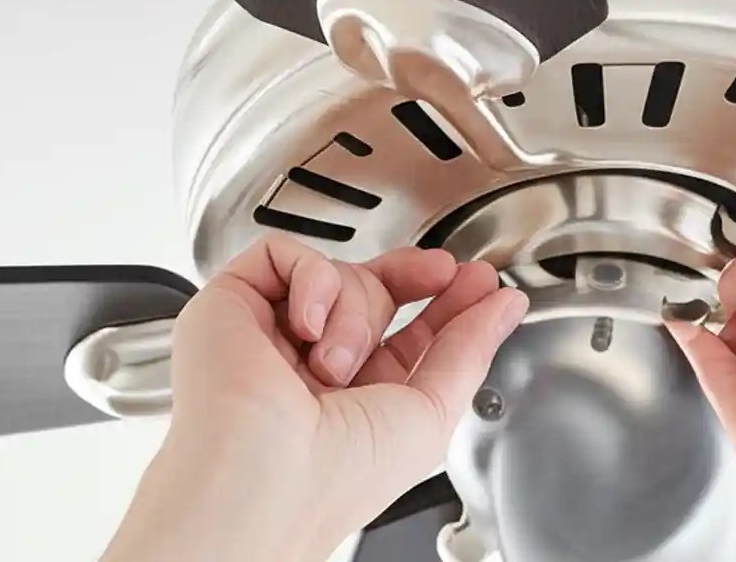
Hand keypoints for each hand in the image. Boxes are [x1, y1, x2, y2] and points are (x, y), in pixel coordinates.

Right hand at [103, 234, 527, 561]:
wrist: (259, 479)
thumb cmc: (335, 476)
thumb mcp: (431, 414)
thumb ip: (470, 351)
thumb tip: (504, 308)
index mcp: (357, 402)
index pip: (404, 336)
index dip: (442, 304)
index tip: (476, 282)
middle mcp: (310, 370)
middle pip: (373, 291)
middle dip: (413, 277)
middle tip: (444, 272)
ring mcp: (270, 338)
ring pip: (338, 275)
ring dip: (354, 312)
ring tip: (333, 363)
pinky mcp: (231, 308)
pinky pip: (284, 256)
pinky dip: (309, 282)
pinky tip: (306, 325)